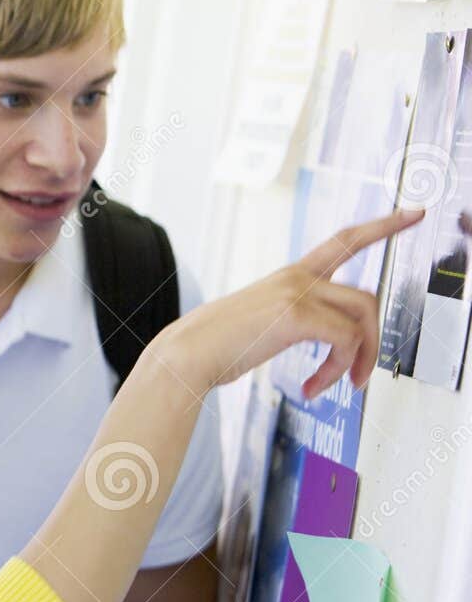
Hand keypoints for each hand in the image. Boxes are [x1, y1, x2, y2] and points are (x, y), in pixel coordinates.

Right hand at [151, 208, 423, 395]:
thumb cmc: (215, 347)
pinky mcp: (296, 315)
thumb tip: (307, 348)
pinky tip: (311, 387)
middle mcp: (296, 278)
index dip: (383, 226)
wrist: (186, 355)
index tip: (415, 213)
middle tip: (360, 376)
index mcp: (289, 277)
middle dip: (373, 340)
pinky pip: (344, 341)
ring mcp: (297, 293)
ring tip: (340, 384)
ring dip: (359, 357)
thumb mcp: (259, 325)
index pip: (344, 240)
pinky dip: (335, 370)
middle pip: (366, 298)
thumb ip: (288, 323)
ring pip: (362, 317)